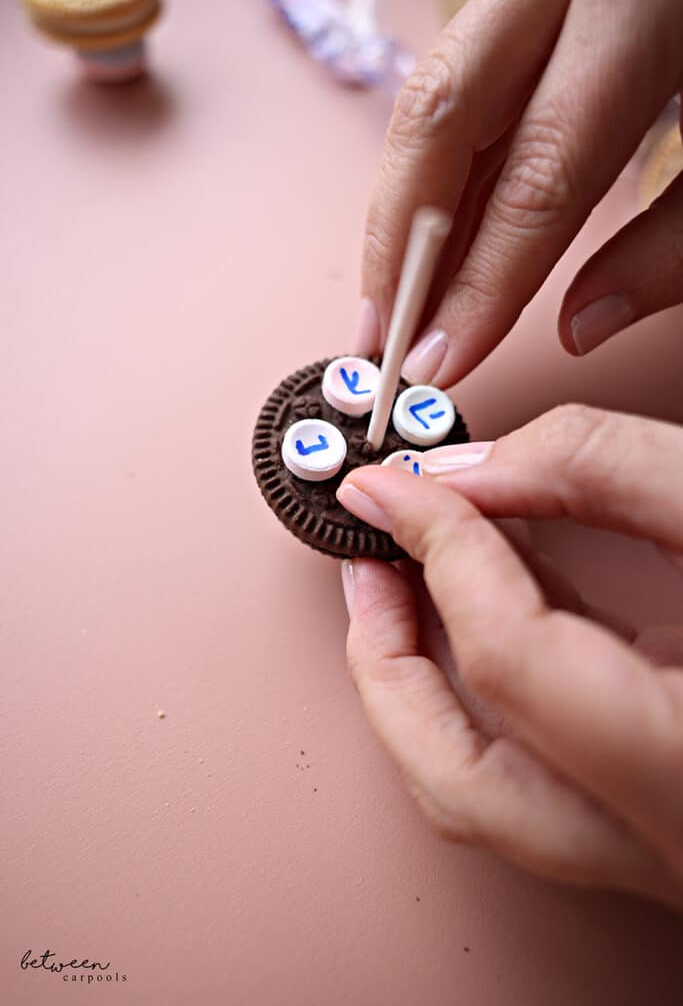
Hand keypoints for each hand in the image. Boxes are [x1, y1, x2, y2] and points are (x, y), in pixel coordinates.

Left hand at [337, 405, 682, 908]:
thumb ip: (609, 474)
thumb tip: (475, 471)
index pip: (511, 659)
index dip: (440, 553)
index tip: (395, 485)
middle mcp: (668, 839)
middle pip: (456, 781)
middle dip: (384, 658)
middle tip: (365, 557)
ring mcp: (657, 851)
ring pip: (477, 797)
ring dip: (417, 678)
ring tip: (404, 574)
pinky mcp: (655, 823)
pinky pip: (525, 772)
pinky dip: (482, 685)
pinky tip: (488, 600)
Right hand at [354, 0, 682, 384]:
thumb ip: (674, 244)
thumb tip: (582, 327)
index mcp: (634, 9)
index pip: (536, 175)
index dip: (480, 281)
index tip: (441, 359)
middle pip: (440, 116)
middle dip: (397, 241)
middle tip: (382, 334)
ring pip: (435, 101)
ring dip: (406, 216)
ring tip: (399, 304)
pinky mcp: (522, 0)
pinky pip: (462, 89)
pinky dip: (441, 176)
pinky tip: (433, 246)